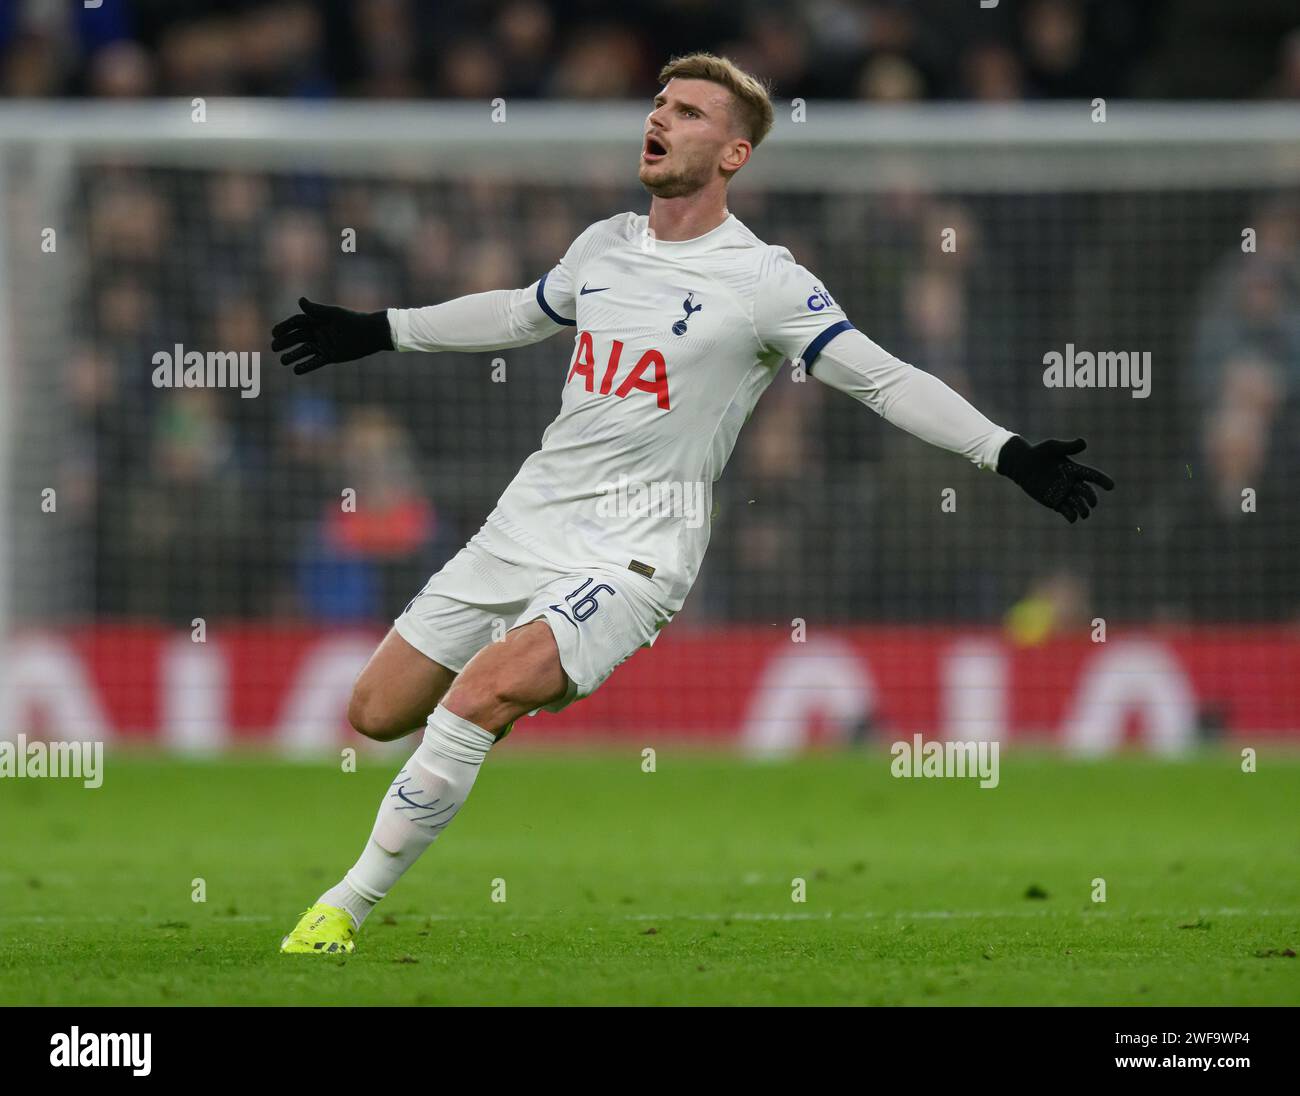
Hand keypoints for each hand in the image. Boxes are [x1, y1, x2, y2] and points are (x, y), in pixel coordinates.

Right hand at [271, 297, 392, 373]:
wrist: (371, 334)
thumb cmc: (353, 321)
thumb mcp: (334, 314)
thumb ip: (317, 310)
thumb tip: (300, 301)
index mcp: (317, 320)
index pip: (296, 323)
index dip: (285, 328)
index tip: (274, 333)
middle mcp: (318, 332)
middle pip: (297, 337)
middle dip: (285, 342)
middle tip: (274, 347)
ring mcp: (323, 345)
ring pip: (304, 351)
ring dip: (292, 355)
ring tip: (282, 361)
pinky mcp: (330, 356)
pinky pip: (315, 362)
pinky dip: (306, 366)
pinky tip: (296, 370)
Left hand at [996, 436, 1113, 521]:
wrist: (1021, 465)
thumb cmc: (1038, 453)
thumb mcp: (1052, 447)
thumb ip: (1068, 446)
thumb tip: (1084, 442)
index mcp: (1075, 470)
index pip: (1093, 475)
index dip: (1103, 481)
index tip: (1111, 486)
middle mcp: (1072, 482)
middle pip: (1087, 493)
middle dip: (1091, 498)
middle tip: (1092, 503)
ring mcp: (1063, 493)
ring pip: (1079, 504)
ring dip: (1083, 510)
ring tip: (1083, 513)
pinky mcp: (1054, 502)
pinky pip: (1066, 511)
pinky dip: (1071, 516)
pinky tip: (1072, 517)